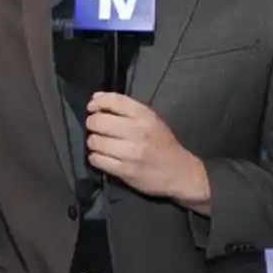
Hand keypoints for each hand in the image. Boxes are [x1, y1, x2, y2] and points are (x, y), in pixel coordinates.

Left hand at [85, 92, 209, 210]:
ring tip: (100, 144)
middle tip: (96, 128)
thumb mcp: (152, 120)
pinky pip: (97, 160)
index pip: (114, 101)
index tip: (92, 108)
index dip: (97, 103)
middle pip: (98, 122)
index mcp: (145, 116)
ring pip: (94, 142)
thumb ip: (125, 108)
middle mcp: (137, 132)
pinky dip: (96, 158)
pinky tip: (103, 157)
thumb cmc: (163, 144)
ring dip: (93, 142)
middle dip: (92, 124)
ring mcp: (131, 152)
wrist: (180, 173)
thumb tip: (96, 98)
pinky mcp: (125, 171)